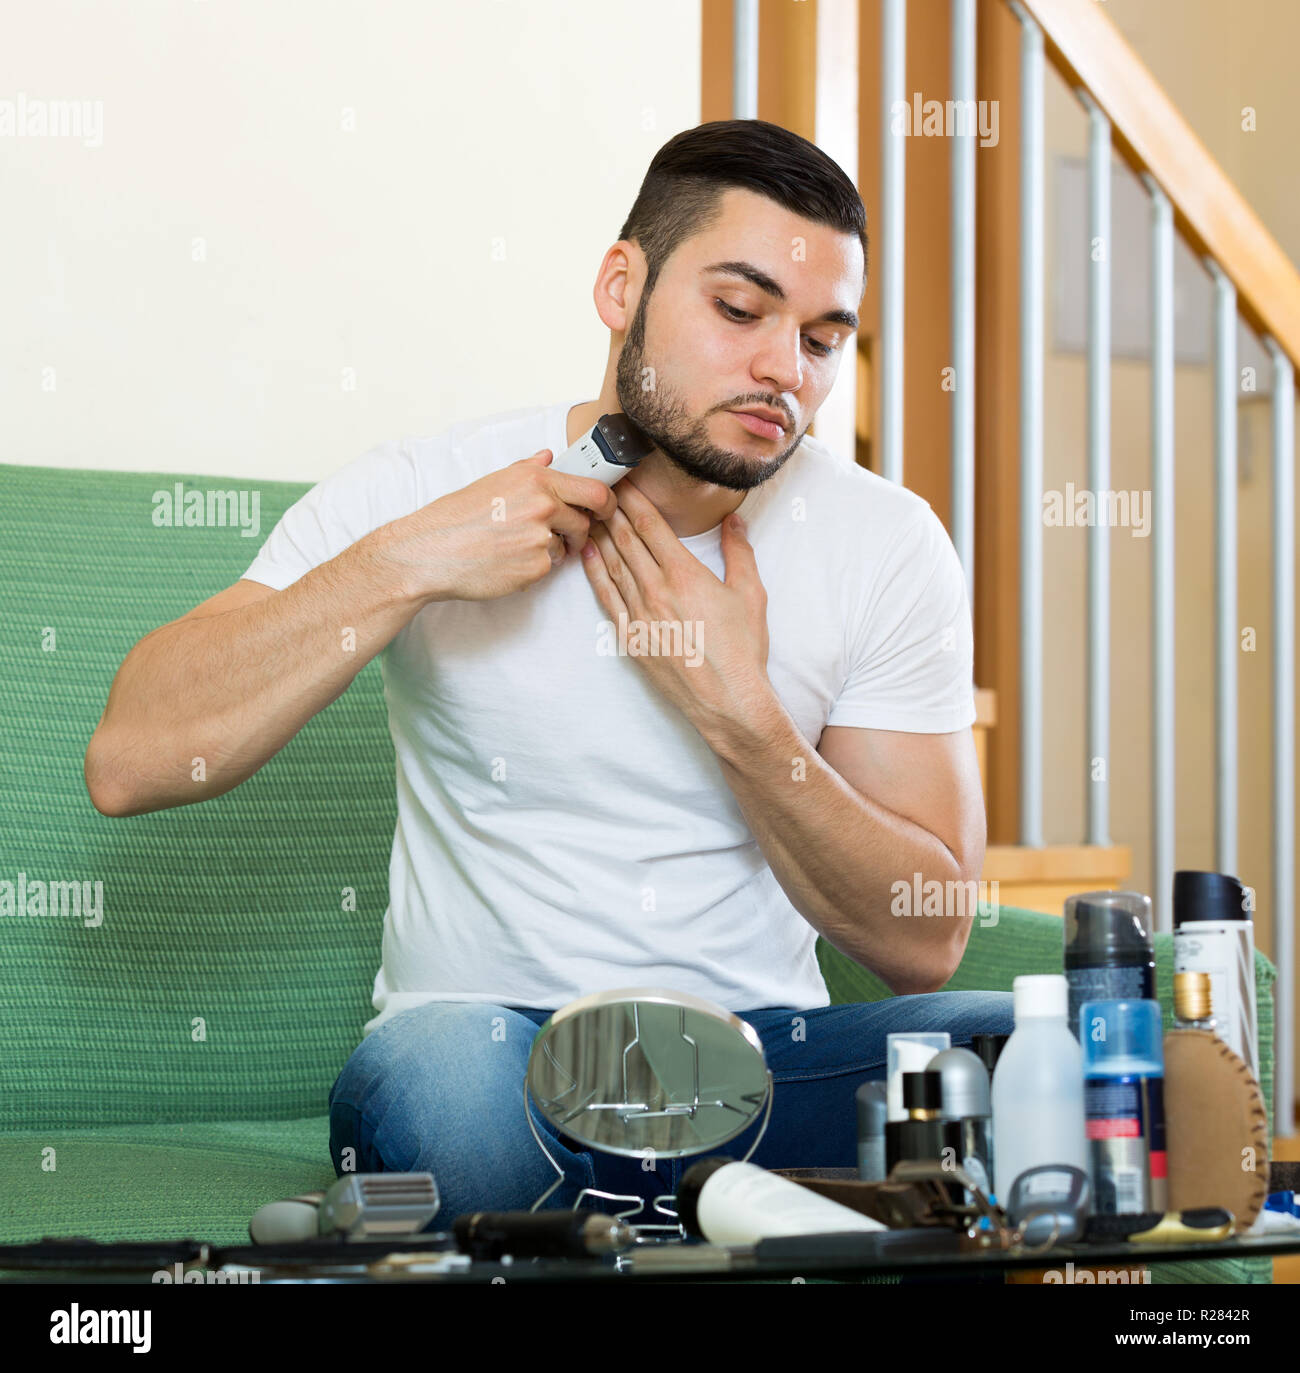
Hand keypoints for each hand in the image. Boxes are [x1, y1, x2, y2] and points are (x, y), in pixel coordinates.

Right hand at [367, 449, 617, 603]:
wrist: (431, 552)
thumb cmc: (456, 517)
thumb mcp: (493, 482)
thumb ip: (527, 470)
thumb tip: (548, 456)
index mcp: (537, 480)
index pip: (594, 491)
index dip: (606, 503)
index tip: (605, 509)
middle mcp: (544, 506)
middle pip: (584, 522)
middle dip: (577, 530)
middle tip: (562, 535)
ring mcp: (542, 539)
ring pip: (565, 547)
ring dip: (550, 549)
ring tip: (515, 545)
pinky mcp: (536, 569)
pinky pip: (548, 568)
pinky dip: (533, 567)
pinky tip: (506, 560)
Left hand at [580, 478, 772, 734]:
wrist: (726, 698)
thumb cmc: (742, 648)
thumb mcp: (751, 593)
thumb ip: (739, 551)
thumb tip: (734, 519)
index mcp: (684, 574)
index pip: (649, 525)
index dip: (633, 499)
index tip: (623, 481)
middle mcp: (655, 589)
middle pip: (624, 539)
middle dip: (610, 510)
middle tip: (598, 489)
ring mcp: (639, 614)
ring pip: (611, 564)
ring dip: (598, 536)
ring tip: (588, 514)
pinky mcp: (630, 637)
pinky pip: (606, 598)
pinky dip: (594, 573)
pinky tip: (586, 556)